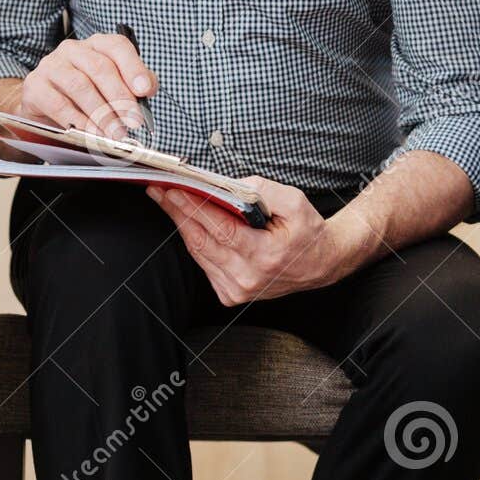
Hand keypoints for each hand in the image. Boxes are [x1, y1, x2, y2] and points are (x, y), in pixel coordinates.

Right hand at [20, 34, 154, 139]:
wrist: (43, 108)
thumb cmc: (84, 97)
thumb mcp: (110, 88)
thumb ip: (133, 85)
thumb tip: (148, 89)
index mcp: (96, 44)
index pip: (117, 46)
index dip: (133, 68)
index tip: (145, 91)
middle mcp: (73, 50)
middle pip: (100, 68)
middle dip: (120, 98)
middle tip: (133, 122)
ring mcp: (51, 65)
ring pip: (80, 86)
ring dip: (101, 113)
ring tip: (114, 133)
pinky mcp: (34, 86)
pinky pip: (58, 104)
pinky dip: (77, 121)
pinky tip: (90, 134)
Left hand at [146, 176, 339, 304]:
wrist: (320, 263)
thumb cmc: (307, 232)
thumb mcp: (295, 202)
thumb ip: (263, 191)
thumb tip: (231, 185)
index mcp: (265, 256)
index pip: (220, 229)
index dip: (193, 208)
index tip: (174, 190)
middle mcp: (248, 278)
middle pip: (202, 241)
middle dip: (178, 212)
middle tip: (159, 190)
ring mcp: (237, 290)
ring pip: (199, 253)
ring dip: (182, 225)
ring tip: (168, 201)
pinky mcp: (230, 294)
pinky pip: (204, 263)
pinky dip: (195, 241)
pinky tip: (188, 222)